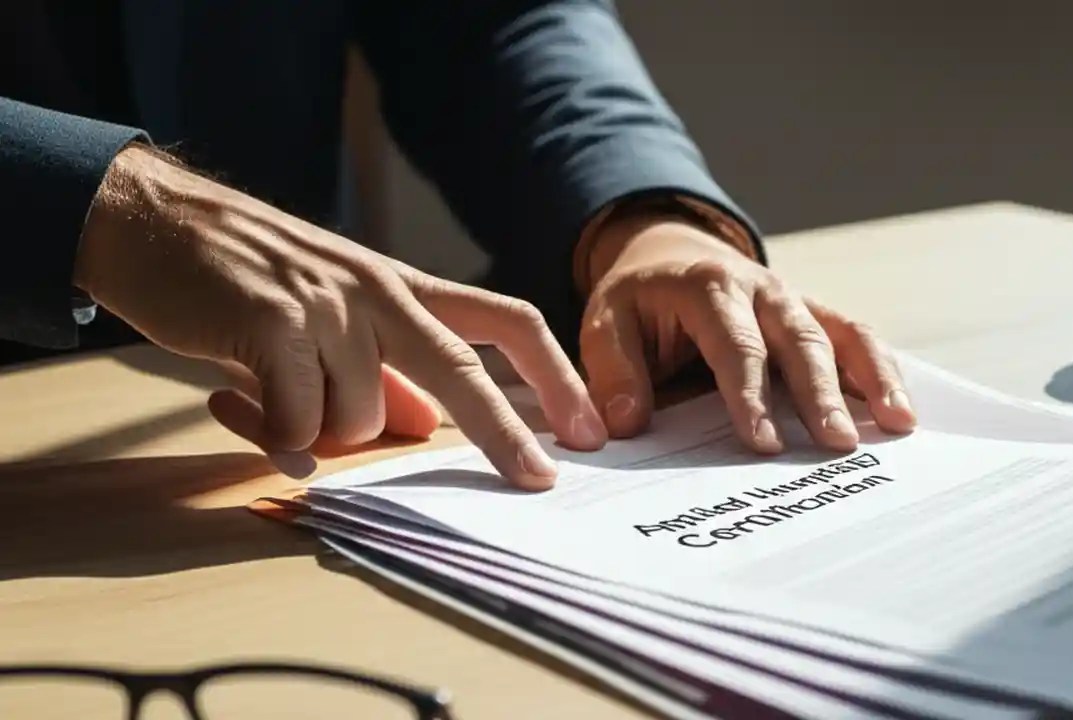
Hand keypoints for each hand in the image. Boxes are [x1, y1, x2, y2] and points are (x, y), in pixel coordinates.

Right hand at [74, 145, 606, 488]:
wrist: (150, 222)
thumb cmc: (246, 277)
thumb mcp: (331, 314)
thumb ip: (382, 368)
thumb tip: (424, 427)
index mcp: (402, 286)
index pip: (504, 320)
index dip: (554, 373)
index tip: (587, 427)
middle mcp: (377, 289)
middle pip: (464, 368)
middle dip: (506, 433)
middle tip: (538, 481)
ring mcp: (325, 302)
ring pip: (362, 415)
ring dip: (324, 433)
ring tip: (269, 400)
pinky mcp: (270, 321)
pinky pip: (295, 421)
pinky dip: (275, 438)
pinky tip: (240, 410)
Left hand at [579, 214, 914, 452]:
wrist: (668, 254)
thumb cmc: (638, 302)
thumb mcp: (605, 324)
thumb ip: (612, 371)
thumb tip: (625, 424)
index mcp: (708, 287)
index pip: (735, 345)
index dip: (751, 394)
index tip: (765, 442)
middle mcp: (761, 289)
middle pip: (799, 340)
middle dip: (820, 394)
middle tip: (838, 445)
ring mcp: (796, 300)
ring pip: (842, 334)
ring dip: (872, 378)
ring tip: (898, 425)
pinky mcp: (815, 315)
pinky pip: (856, 338)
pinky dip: (882, 371)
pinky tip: (902, 412)